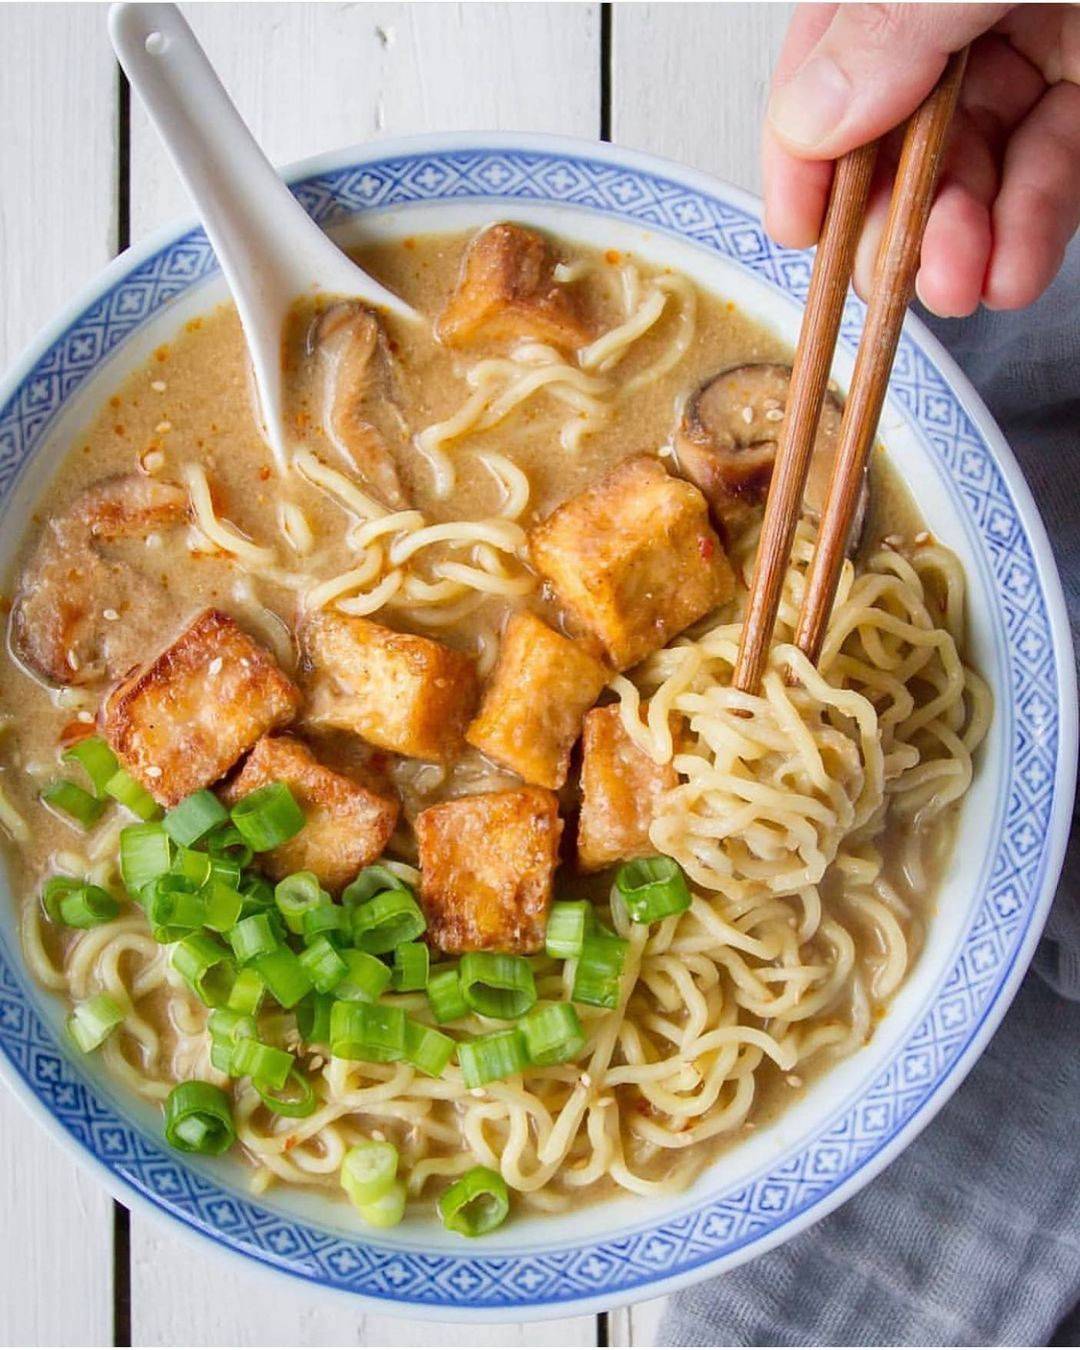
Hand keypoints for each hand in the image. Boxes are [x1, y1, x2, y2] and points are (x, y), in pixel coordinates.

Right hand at [763, 3, 1079, 314]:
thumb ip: (888, 28)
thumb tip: (809, 119)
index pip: (827, 72)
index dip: (803, 158)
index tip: (798, 229)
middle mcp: (954, 17)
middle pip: (896, 139)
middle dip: (891, 222)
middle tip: (887, 273)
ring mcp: (1029, 46)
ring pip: (972, 169)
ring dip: (958, 246)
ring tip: (959, 286)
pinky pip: (1050, 169)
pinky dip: (1028, 233)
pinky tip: (1012, 272)